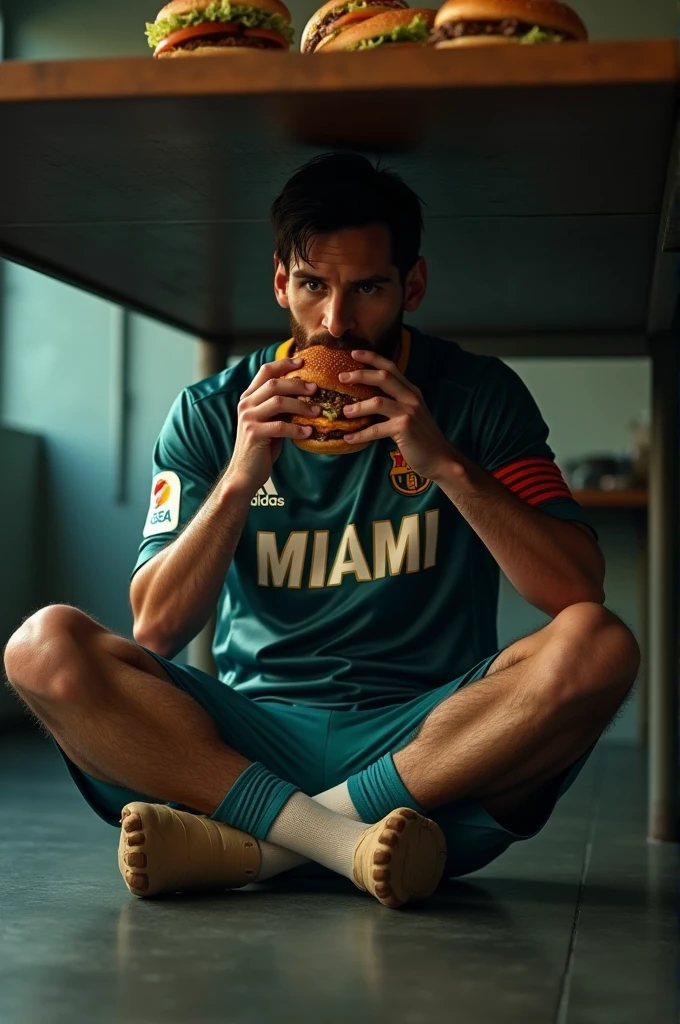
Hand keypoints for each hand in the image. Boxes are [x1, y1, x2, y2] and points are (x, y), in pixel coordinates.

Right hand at [227, 356, 319, 493]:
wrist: (246, 473)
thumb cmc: (262, 446)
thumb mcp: (271, 421)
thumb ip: (280, 407)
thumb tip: (307, 394)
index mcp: (249, 397)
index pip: (265, 371)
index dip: (284, 364)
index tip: (302, 362)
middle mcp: (246, 404)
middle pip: (274, 384)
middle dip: (298, 384)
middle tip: (316, 389)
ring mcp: (248, 418)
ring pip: (278, 402)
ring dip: (301, 406)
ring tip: (317, 412)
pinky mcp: (253, 434)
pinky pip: (280, 426)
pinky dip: (297, 429)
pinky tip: (309, 433)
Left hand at [338, 349, 457, 482]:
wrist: (440, 458)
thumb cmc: (421, 438)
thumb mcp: (411, 414)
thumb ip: (395, 403)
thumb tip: (367, 400)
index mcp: (411, 391)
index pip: (391, 368)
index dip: (372, 358)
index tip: (354, 352)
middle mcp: (411, 397)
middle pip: (383, 377)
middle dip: (360, 374)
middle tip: (341, 377)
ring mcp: (409, 411)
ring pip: (377, 401)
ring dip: (358, 406)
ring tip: (343, 412)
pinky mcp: (404, 428)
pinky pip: (376, 429)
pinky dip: (360, 434)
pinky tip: (348, 438)